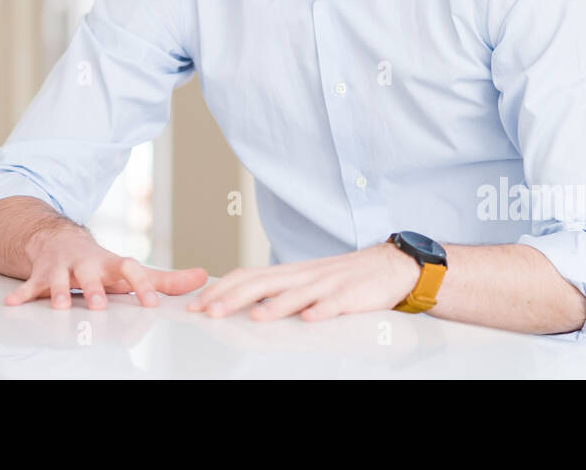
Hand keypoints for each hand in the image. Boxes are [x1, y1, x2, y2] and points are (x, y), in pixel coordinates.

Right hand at [5, 223, 207, 309]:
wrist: (61, 240)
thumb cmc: (102, 264)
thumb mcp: (132, 271)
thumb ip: (165, 280)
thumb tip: (203, 278)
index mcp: (113, 264)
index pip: (132, 271)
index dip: (142, 286)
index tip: (151, 304)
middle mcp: (88, 263)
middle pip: (93, 275)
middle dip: (96, 289)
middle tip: (101, 305)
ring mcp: (63, 267)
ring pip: (60, 279)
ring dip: (59, 291)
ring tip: (61, 306)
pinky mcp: (41, 274)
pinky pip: (29, 284)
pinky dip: (21, 294)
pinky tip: (12, 305)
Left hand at [186, 241, 422, 320]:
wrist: (388, 265)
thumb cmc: (341, 277)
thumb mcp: (304, 281)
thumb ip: (277, 290)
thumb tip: (242, 305)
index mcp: (289, 273)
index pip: (247, 276)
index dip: (221, 289)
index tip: (197, 305)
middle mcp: (303, 276)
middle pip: (262, 283)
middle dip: (233, 298)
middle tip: (209, 312)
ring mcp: (327, 284)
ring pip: (297, 294)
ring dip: (274, 306)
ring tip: (254, 318)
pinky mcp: (351, 296)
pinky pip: (335, 304)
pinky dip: (322, 311)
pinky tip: (310, 319)